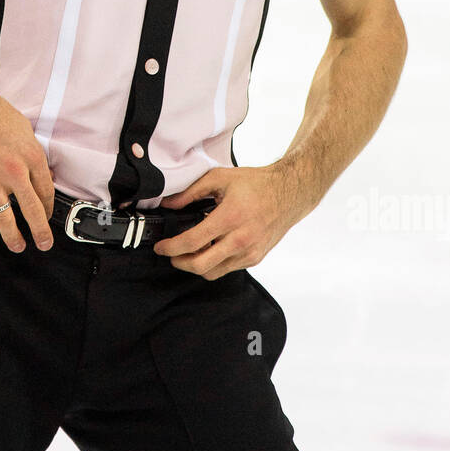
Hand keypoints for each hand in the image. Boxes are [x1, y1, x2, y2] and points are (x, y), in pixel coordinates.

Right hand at [0, 89, 54, 251]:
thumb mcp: (24, 129)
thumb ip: (32, 152)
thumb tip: (41, 172)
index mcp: (31, 157)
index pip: (46, 191)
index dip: (49, 208)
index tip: (47, 215)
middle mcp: (14, 172)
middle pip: (32, 210)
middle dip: (40, 232)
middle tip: (44, 244)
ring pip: (5, 218)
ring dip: (12, 237)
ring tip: (18, 246)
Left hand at [154, 164, 304, 278]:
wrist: (289, 193)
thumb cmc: (256, 184)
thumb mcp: (220, 178)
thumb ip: (191, 192)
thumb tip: (168, 204)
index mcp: (230, 217)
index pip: (193, 242)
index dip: (171, 248)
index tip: (161, 247)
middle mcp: (241, 239)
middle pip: (200, 265)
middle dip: (179, 262)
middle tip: (170, 254)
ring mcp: (250, 252)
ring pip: (213, 272)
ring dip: (195, 265)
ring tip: (189, 252)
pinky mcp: (255, 258)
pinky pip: (227, 269)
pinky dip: (213, 263)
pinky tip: (210, 249)